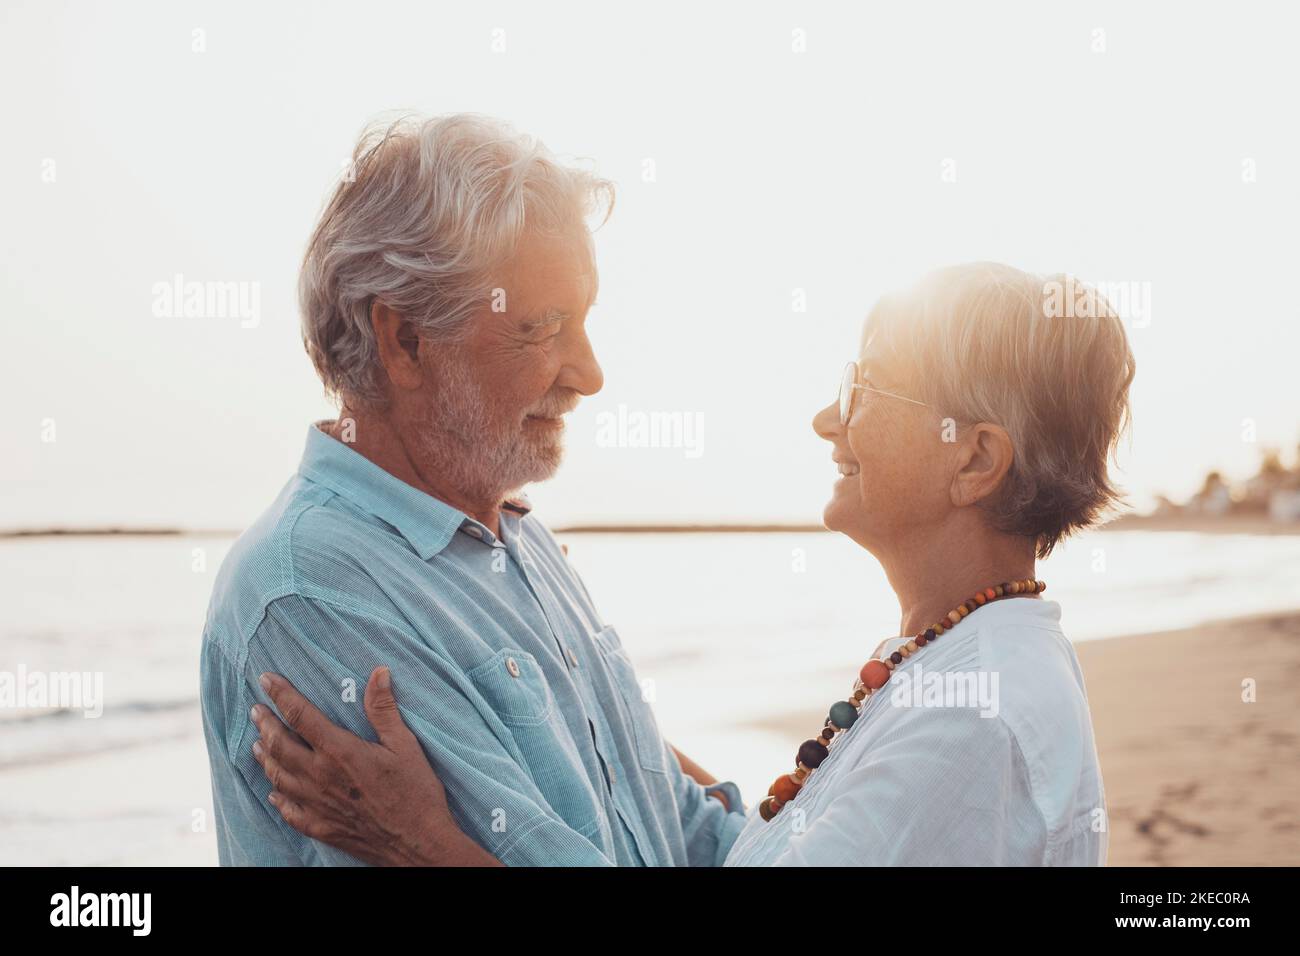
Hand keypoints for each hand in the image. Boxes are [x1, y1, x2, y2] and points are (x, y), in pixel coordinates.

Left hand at [249, 666, 495, 865]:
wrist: (417, 844)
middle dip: (265, 724)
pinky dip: (278, 797)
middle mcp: (320, 776)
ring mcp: (316, 804)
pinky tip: (274, 791)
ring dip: (265, 757)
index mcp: (340, 751)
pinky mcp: (320, 827)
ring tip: (257, 744)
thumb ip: (384, 709)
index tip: (266, 679)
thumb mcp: (405, 745)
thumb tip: (378, 672)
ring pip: (278, 776)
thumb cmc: (415, 792)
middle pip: (280, 745)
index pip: (300, 716)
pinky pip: (288, 810)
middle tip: (256, 710)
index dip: (281, 695)